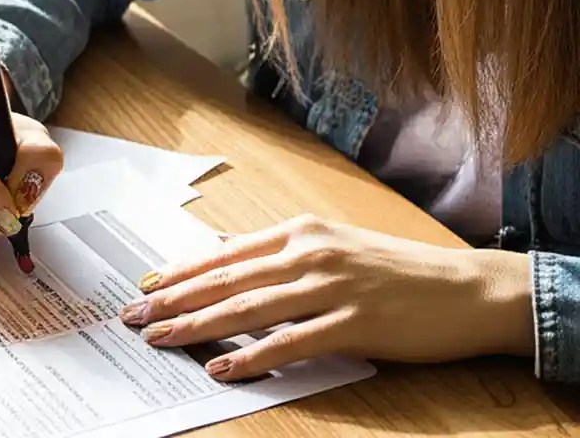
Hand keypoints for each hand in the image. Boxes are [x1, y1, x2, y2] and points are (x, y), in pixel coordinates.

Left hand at [119, 214, 533, 380]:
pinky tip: (220, 368)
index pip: (225, 254)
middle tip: (134, 315)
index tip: (145, 286)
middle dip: (173, 299)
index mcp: (300, 231)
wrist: (467, 288)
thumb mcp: (334, 245)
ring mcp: (330, 287)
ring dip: (197, 326)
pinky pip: (289, 343)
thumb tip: (228, 254)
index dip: (181, 272)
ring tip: (160, 339)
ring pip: (247, 310)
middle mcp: (309, 253)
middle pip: (225, 280)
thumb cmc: (397, 270)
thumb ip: (281, 251)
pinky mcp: (353, 324)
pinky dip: (251, 358)